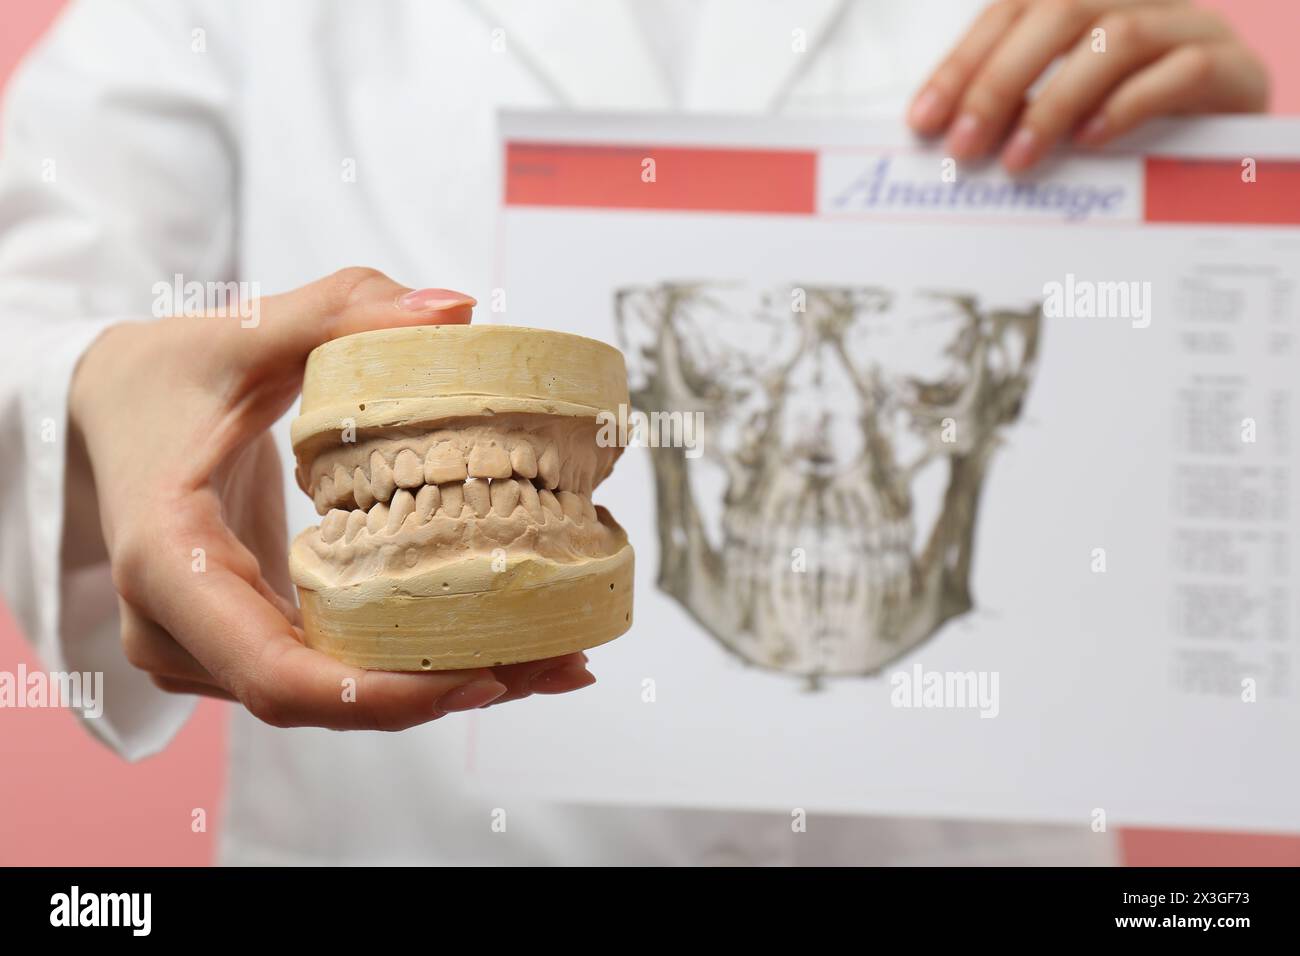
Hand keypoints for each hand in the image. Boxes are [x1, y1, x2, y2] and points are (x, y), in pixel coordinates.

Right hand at [68, 267, 596, 729]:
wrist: (104, 409)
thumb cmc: (161, 376)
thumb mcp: (241, 331)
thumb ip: (341, 311)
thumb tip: (459, 311)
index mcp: (170, 564)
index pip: (276, 675)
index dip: (382, 696)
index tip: (482, 676)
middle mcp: (181, 630)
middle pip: (324, 700)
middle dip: (444, 692)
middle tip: (561, 664)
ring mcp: (209, 647)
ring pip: (335, 697)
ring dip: (443, 684)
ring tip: (556, 659)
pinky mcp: (245, 637)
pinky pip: (332, 670)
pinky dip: (414, 665)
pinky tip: (500, 645)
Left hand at [908, 0, 1269, 171]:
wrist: (1231, 143)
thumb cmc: (1134, 126)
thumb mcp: (1064, 109)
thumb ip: (1015, 106)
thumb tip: (947, 133)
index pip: (1011, 10)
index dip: (962, 63)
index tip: (925, 120)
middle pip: (1058, 12)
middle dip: (998, 83)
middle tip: (965, 146)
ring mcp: (1188, 24)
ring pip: (1116, 37)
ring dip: (1056, 102)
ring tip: (1021, 159)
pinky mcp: (1231, 65)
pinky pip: (1183, 71)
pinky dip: (1129, 106)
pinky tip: (1091, 141)